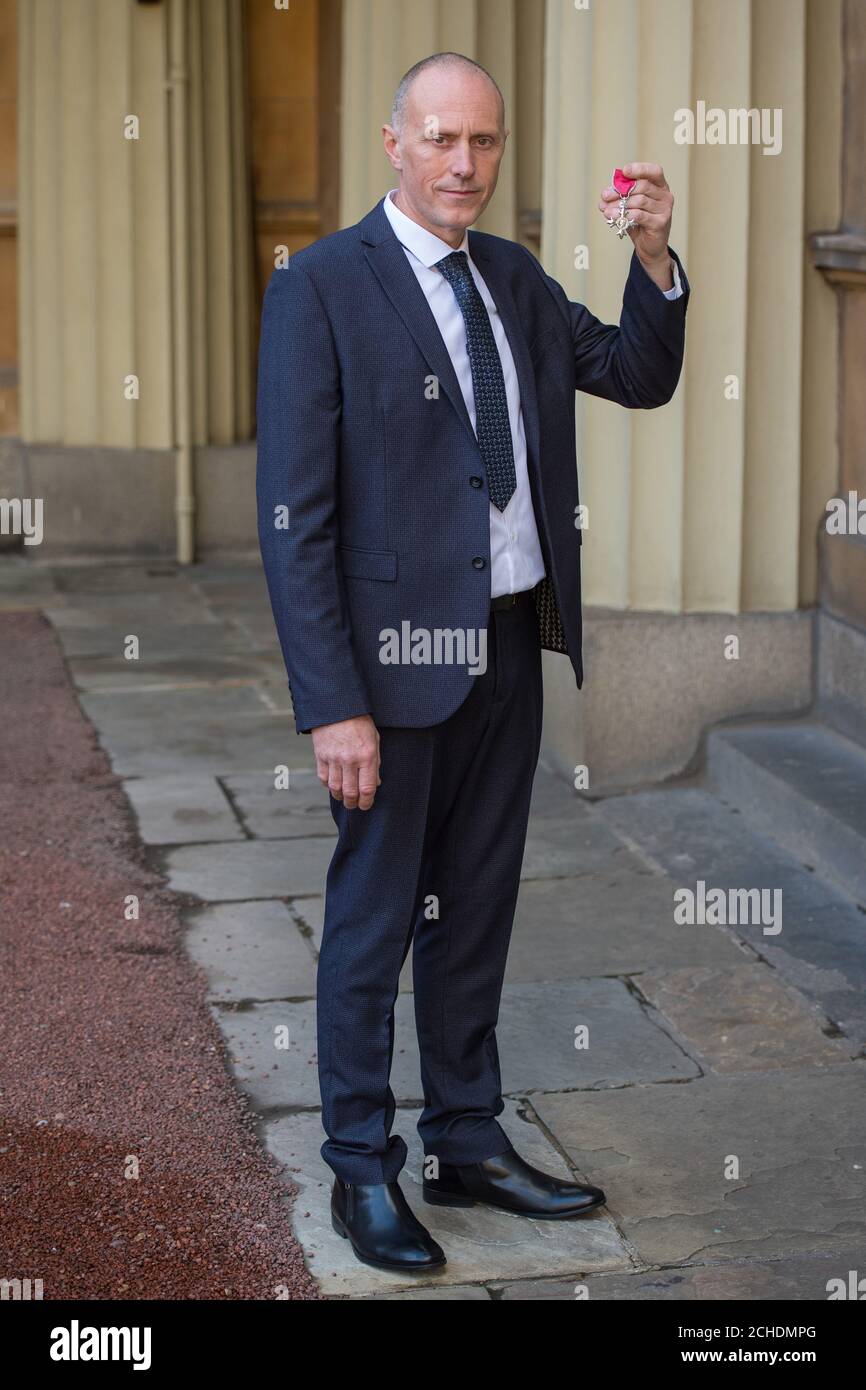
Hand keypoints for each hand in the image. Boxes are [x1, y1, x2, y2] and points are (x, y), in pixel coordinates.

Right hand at [312, 715, 380, 810]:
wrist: (337, 706)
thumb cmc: (359, 721)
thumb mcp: (374, 740)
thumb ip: (375, 763)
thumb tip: (375, 783)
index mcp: (367, 755)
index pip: (367, 788)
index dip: (366, 802)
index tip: (366, 805)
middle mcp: (350, 759)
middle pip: (350, 792)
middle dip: (353, 803)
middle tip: (354, 805)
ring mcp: (333, 758)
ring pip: (335, 788)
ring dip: (340, 797)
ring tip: (344, 798)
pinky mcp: (320, 755)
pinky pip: (323, 778)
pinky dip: (328, 785)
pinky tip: (333, 785)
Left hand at [598, 162, 674, 284]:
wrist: (649, 246)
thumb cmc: (639, 223)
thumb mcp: (629, 206)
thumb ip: (620, 198)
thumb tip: (604, 198)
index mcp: (660, 186)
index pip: (654, 171)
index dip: (640, 168)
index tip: (624, 171)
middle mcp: (665, 196)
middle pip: (643, 186)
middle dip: (621, 190)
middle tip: (605, 196)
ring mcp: (665, 209)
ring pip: (640, 200)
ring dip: (620, 204)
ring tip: (606, 210)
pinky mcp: (660, 223)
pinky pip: (640, 215)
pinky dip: (625, 215)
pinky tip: (614, 217)